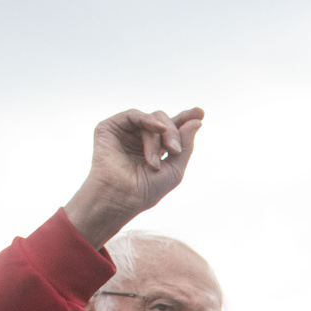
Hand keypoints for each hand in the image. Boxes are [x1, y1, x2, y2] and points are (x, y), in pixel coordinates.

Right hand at [64, 107, 204, 244]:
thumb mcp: (175, 169)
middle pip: (164, 121)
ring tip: (156, 161)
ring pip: (152, 119)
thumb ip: (186, 145)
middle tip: (175, 151)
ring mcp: (125, 132)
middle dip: (174, 133)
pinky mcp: (110, 127)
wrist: (121, 197)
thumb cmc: (146, 190)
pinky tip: (159, 129)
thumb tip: (197, 121)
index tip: (200, 113)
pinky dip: (148, 121)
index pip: (172, 128)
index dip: (185, 119)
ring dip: (160, 136)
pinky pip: (135, 115)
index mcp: (155, 148)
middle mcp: (139, 138)